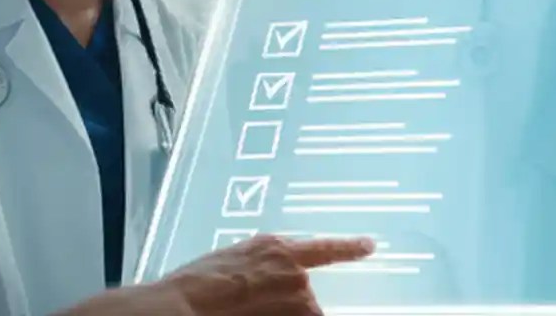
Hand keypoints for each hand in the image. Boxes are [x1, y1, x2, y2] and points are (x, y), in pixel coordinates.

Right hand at [159, 234, 374, 314]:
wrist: (185, 306)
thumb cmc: (197, 286)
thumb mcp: (233, 260)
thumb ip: (262, 266)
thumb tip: (269, 279)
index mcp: (277, 249)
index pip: (324, 248)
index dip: (349, 247)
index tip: (370, 246)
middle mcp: (295, 273)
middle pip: (306, 298)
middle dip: (285, 308)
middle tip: (251, 308)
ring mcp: (298, 301)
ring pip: (303, 315)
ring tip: (247, 313)